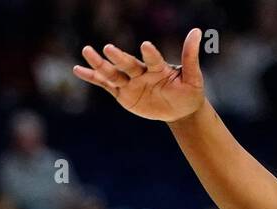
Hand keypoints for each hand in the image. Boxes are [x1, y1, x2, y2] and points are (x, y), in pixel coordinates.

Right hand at [74, 28, 204, 121]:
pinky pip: (105, 85)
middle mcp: (141, 72)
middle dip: (119, 57)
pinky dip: (92, 77)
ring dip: (100, 63)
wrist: (180, 109)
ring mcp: (130, 82)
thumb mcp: (193, 78)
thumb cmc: (188, 91)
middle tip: (108, 48)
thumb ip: (191, 56)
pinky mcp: (123, 93)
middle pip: (128, 64)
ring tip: (87, 51)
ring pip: (113, 73)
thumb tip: (198, 31)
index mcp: (158, 67)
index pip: (153, 59)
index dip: (150, 53)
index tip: (146, 46)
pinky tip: (78, 69)